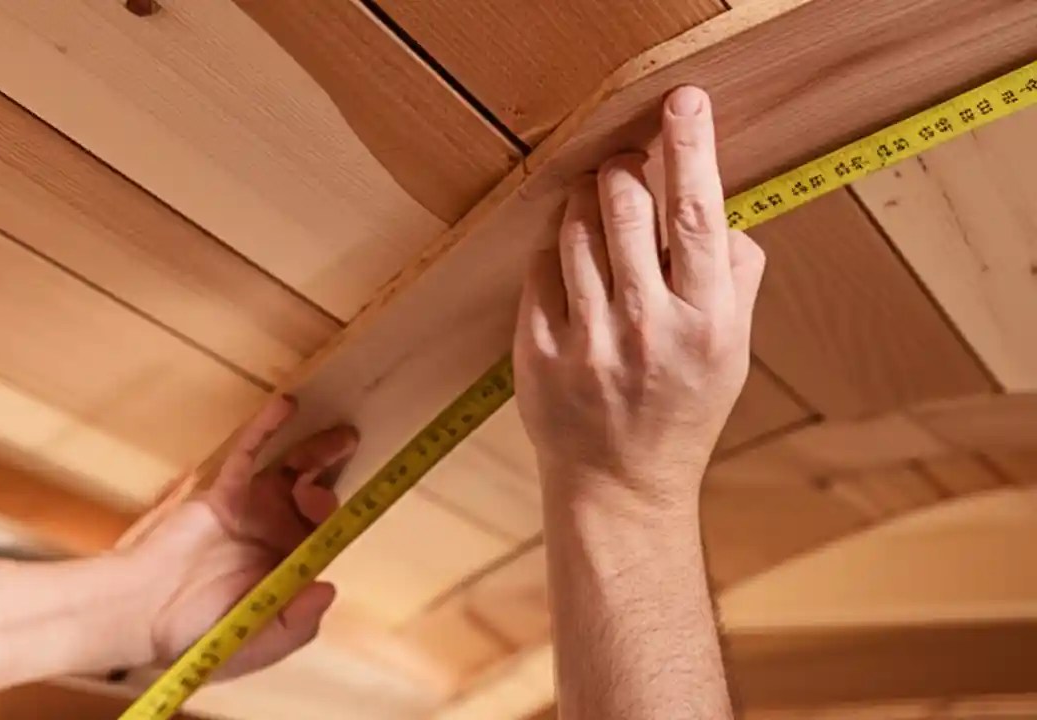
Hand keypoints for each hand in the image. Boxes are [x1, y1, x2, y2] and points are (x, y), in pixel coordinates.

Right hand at [123, 397, 357, 677]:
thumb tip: (329, 587)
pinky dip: (265, 430)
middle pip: (315, 496)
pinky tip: (285, 407)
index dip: (338, 519)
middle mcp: (275, 535)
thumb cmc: (200, 639)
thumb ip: (298, 624)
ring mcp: (250, 511)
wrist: (143, 619)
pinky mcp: (223, 494)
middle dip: (333, 478)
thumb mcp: (260, 644)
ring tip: (340, 439)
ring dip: (316, 451)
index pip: (325, 534)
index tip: (356, 504)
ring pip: (290, 471)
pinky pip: (248, 457)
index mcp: (289, 567)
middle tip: (346, 458)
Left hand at [513, 86, 764, 514]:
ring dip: (585, 204)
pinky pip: (540, 267)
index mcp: (706, 322)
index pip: (697, 215)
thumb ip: (733, 277)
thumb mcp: (733, 350)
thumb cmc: (683, 408)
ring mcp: (586, 340)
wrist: (620, 483)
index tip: (682, 103)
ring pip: (574, 229)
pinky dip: (556, 255)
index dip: (690, 148)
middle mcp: (646, 327)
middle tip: (626, 170)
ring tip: (597, 217)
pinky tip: (573, 275)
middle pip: (624, 206)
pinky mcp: (538, 350)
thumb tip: (718, 211)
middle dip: (623, 171)